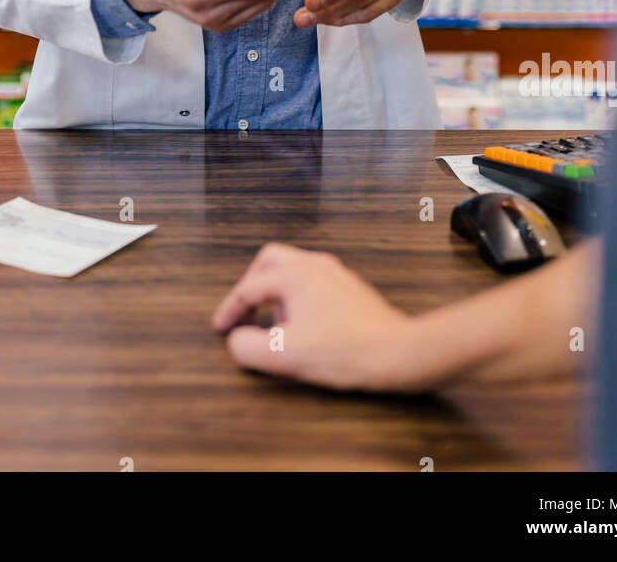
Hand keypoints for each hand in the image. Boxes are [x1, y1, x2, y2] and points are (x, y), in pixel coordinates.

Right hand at [212, 242, 412, 391]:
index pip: (249, 287)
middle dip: (250, 286)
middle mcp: (315, 265)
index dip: (229, 309)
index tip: (221, 328)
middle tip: (242, 311)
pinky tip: (302, 327)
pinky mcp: (350, 288)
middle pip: (270, 261)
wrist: (395, 353)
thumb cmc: (345, 351)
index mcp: (295, 275)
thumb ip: (248, 347)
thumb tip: (237, 340)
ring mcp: (336, 273)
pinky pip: (312, 281)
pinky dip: (296, 298)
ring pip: (293, 269)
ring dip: (275, 293)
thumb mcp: (284, 356)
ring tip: (273, 325)